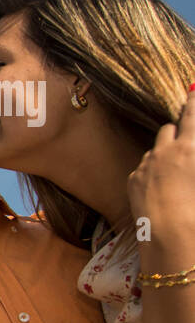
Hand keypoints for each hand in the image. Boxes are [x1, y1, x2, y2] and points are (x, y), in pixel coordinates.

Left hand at [128, 87, 194, 254]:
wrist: (168, 231)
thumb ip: (192, 154)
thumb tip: (187, 152)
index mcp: (188, 148)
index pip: (191, 116)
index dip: (193, 102)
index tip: (193, 90)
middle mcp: (164, 151)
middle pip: (169, 128)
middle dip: (177, 131)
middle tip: (184, 140)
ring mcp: (145, 165)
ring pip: (155, 149)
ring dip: (164, 153)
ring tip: (174, 172)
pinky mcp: (133, 179)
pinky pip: (144, 168)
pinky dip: (152, 172)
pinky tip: (160, 188)